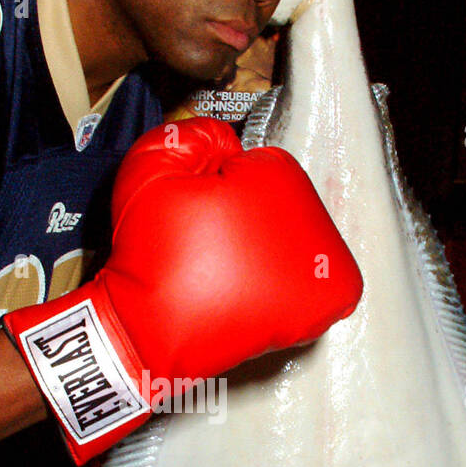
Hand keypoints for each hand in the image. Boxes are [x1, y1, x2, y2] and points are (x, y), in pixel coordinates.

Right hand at [3, 118, 362, 463]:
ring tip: (221, 272)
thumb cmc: (150, 257)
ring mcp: (318, 278)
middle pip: (285, 209)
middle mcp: (317, 230)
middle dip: (252, 219)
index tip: (201, 208)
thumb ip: (195, 136)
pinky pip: (297, 293)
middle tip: (209, 242)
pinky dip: (272, 293)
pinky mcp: (311, 318)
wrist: (147, 331)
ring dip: (265, 257)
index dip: (223, 186)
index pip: (263, 167)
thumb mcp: (153, 165)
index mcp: (284, 181)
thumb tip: (227, 143)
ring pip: (290, 250)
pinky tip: (238, 295)